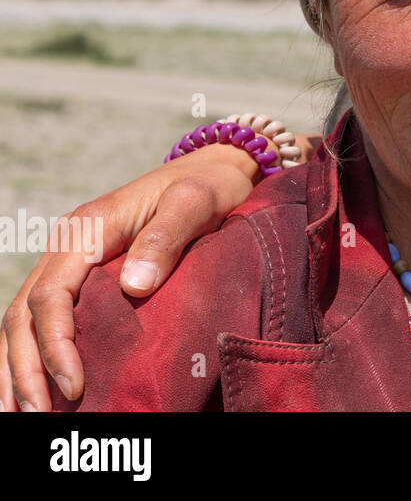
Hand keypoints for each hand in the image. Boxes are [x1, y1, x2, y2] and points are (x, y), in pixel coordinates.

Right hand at [0, 145, 257, 410]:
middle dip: (24, 369)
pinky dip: (35, 353)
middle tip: (35, 417)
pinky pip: (46, 317)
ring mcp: (72, 261)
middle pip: (25, 315)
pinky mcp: (85, 275)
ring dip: (18, 368)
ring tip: (23, 415)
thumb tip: (134, 286)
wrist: (216, 167)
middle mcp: (68, 246)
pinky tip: (38, 387)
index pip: (51, 296)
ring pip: (24, 321)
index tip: (73, 385)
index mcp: (87, 229)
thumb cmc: (208, 185)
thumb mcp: (195, 203)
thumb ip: (165, 238)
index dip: (54, 344)